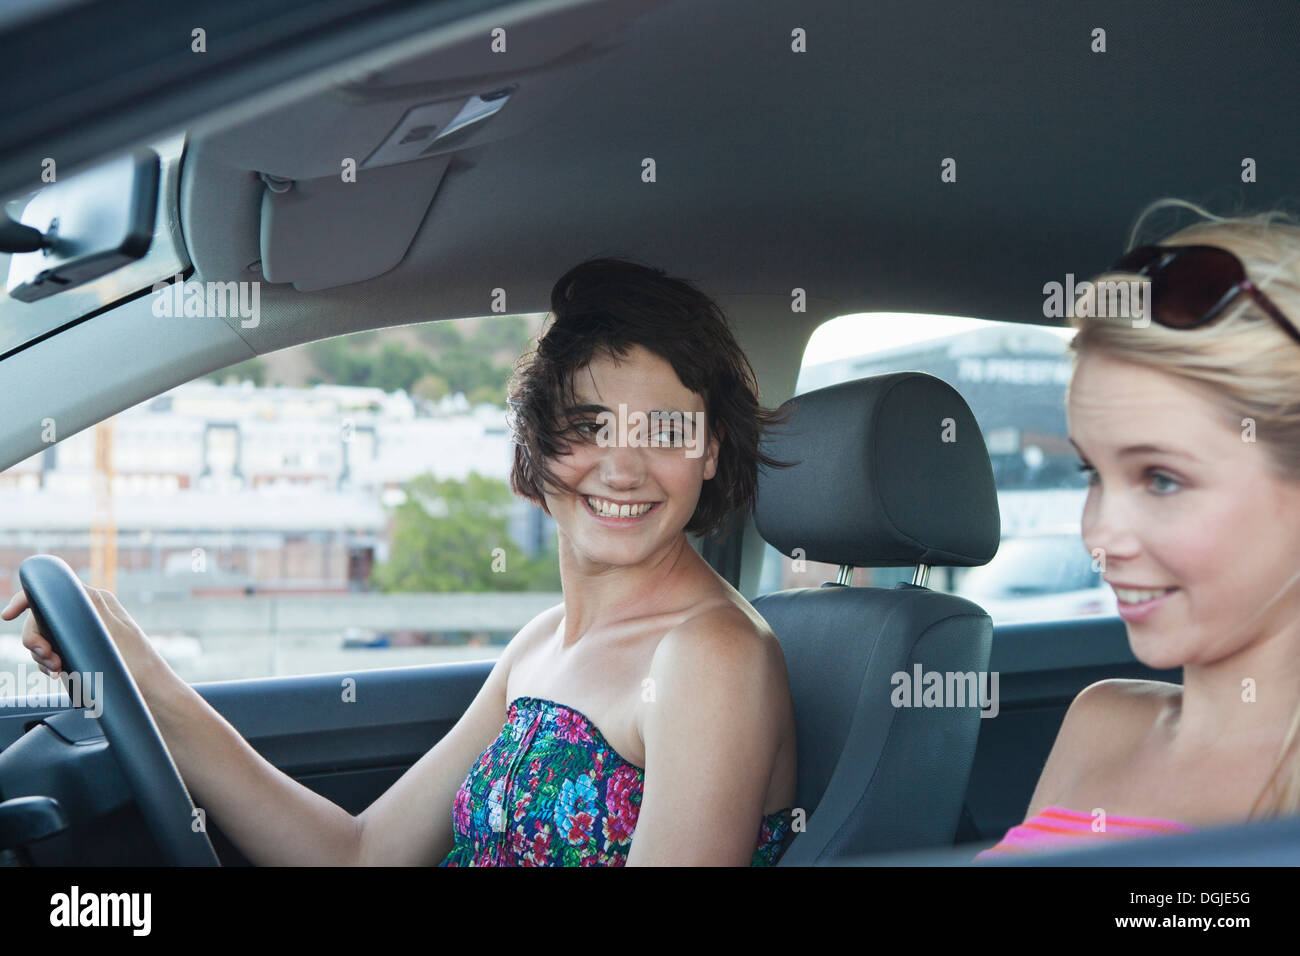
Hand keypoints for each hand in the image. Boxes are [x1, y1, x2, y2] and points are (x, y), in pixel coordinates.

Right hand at [2, 583, 157, 678]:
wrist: (151, 693)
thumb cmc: (137, 664)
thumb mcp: (109, 631)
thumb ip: (87, 609)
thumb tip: (65, 588)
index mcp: (96, 601)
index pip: (53, 591)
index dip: (25, 600)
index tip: (8, 615)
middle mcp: (88, 613)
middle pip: (42, 618)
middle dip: (36, 639)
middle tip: (48, 658)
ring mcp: (82, 634)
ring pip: (45, 638)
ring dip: (42, 655)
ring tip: (57, 668)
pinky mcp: (80, 653)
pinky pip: (53, 654)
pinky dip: (48, 664)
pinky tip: (59, 673)